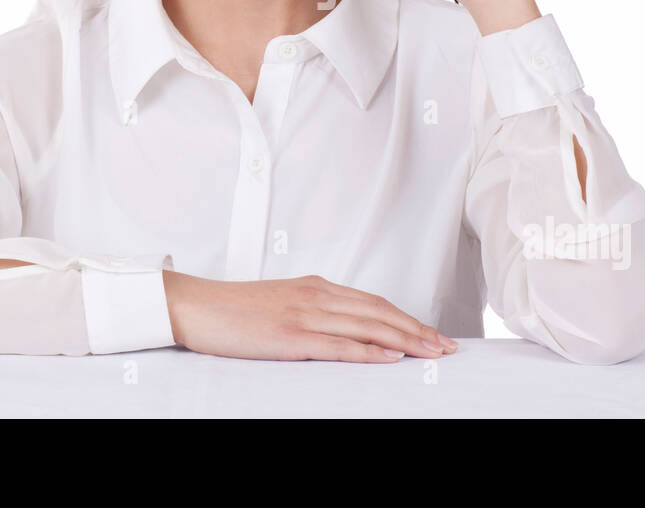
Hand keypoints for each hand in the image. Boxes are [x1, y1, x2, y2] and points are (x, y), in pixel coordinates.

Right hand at [162, 270, 457, 362]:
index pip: (374, 302)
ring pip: (368, 326)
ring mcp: (305, 315)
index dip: (407, 317)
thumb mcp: (282, 303)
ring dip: (405, 340)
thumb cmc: (234, 310)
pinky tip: (391, 358)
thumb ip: (313, 310)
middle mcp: (316, 296)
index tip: (432, 333)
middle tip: (447, 347)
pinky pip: (339, 345)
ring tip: (432, 353)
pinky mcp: (291, 337)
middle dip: (418, 330)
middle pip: (380, 312)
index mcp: (316, 287)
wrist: (197, 306)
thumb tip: (343, 328)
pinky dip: (370, 351)